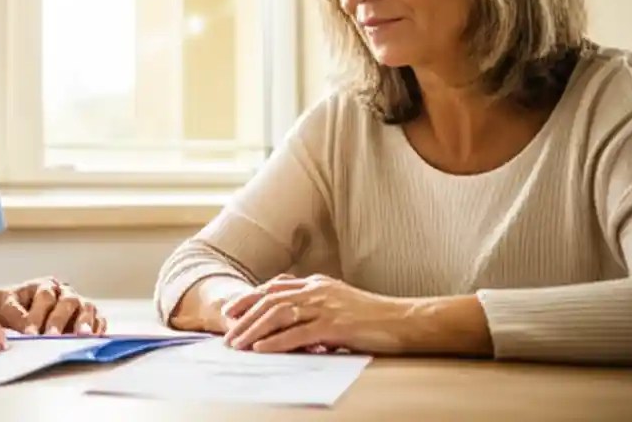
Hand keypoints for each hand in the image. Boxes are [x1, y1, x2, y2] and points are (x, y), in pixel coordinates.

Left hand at [0, 277, 106, 335]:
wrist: (13, 312)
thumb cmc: (10, 308)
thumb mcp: (6, 308)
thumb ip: (16, 316)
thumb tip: (28, 331)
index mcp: (45, 285)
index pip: (45, 297)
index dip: (37, 315)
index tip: (30, 333)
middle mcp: (65, 292)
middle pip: (68, 302)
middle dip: (59, 321)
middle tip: (52, 337)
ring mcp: (80, 305)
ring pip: (87, 309)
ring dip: (84, 323)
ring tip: (81, 337)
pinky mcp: (90, 320)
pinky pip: (99, 322)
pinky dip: (98, 329)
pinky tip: (93, 339)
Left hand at [219, 273, 409, 354]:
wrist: (405, 320)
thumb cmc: (375, 316)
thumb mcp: (340, 302)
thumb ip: (317, 304)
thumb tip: (294, 319)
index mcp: (317, 283)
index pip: (274, 287)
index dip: (250, 298)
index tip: (231, 310)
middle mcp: (316, 290)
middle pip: (270, 300)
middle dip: (244, 316)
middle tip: (227, 332)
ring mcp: (325, 306)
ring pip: (278, 314)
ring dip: (253, 330)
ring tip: (237, 343)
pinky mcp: (334, 325)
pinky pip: (297, 334)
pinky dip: (276, 341)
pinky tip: (262, 349)